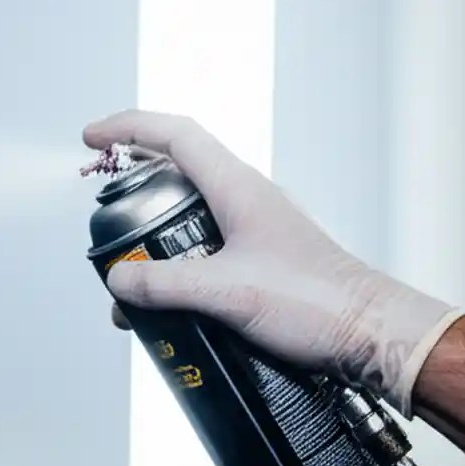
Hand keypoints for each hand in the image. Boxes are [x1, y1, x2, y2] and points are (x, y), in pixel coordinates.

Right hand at [86, 109, 464, 415]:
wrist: (371, 336)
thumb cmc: (318, 303)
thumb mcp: (226, 292)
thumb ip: (164, 283)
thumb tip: (120, 279)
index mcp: (239, 189)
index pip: (175, 136)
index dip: (129, 129)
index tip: (93, 138)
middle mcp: (246, 200)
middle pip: (176, 173)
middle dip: (131, 187)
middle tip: (101, 210)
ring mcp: (254, 230)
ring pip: (188, 217)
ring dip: (152, 242)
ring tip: (129, 286)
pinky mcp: (258, 262)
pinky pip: (205, 250)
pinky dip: (176, 268)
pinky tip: (166, 307)